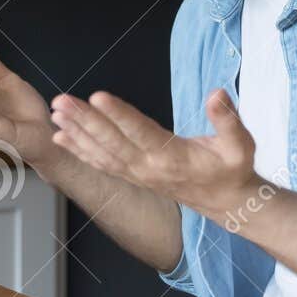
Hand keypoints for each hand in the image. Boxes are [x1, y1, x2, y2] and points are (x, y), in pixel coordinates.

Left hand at [48, 87, 261, 220]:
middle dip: (85, 120)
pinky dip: (79, 150)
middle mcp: (149, 168)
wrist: (226, 203)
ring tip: (56, 113)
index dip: (119, 115)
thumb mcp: (241, 144)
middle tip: (63, 101)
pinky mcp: (133, 176)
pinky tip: (60, 136)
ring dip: (77, 133)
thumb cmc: (232, 169)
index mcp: (173, 158)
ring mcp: (138, 175)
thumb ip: (228, 119)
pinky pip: (101, 164)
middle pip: (112, 142)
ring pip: (102, 153)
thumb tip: (217, 94)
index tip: (98, 97)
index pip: (141, 132)